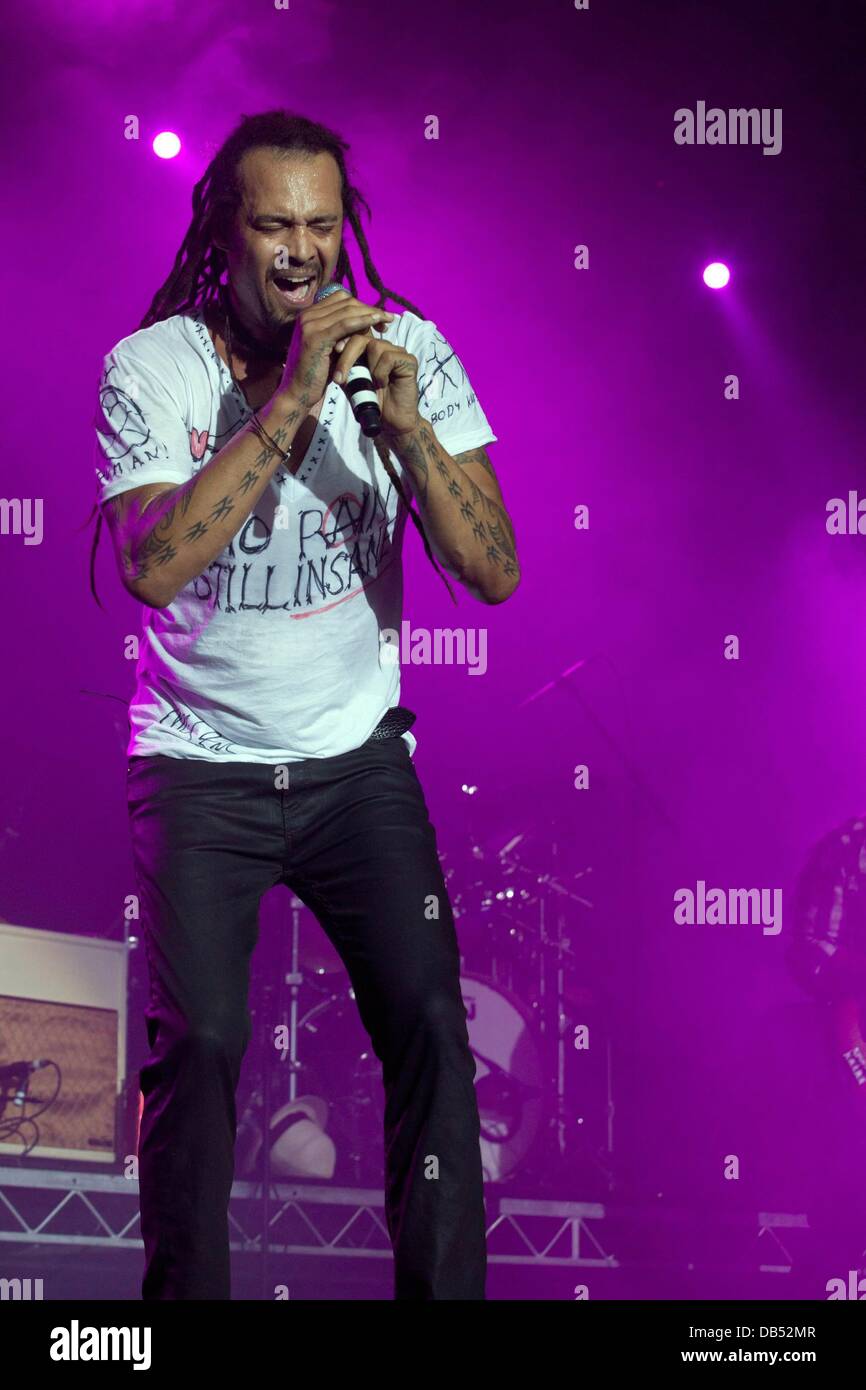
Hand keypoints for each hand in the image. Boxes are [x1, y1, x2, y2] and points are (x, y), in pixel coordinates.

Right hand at [278, 290, 394, 409]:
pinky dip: (362, 321)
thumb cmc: (315, 375)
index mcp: (309, 315)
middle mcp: (307, 315)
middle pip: (345, 301)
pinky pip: (344, 324)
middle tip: (388, 319)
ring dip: (370, 313)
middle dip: (369, 308)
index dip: (361, 305)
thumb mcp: (329, 348)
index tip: (378, 316)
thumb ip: (341, 334)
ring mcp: (310, 324)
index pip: (340, 299)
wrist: (297, 393)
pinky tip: (376, 322)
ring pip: (347, 310)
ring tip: (387, 320)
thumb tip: (363, 324)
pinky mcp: (316, 337)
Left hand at [334, 332, 421, 437]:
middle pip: (362, 338)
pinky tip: (384, 383)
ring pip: (375, 346)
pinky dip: (381, 373)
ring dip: (369, 368)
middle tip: (339, 377)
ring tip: (374, 383)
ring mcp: (398, 352)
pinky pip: (388, 357)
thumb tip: (329, 349)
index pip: (354, 337)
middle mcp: (385, 347)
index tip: (334, 351)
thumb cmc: (372, 402)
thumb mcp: (351, 382)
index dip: (344, 343)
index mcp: (371, 350)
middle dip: (347, 357)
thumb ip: (343, 366)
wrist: (390, 421)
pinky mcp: (409, 360)